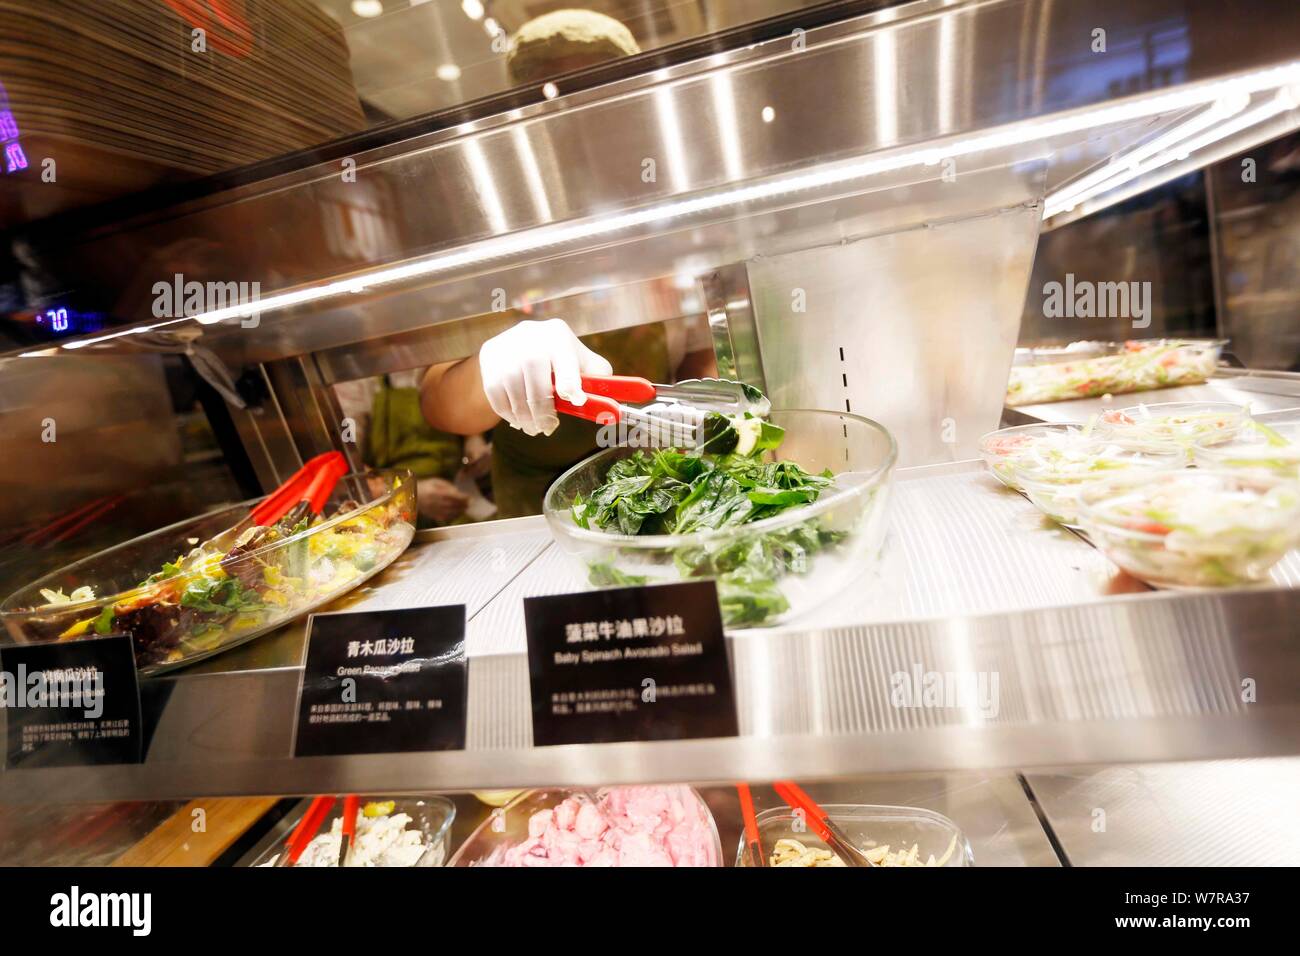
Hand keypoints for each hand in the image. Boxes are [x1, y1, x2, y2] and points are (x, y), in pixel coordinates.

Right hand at [416, 477, 469, 523]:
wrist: (412, 495)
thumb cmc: (425, 486)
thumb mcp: (436, 481)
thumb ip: (447, 486)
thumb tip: (457, 492)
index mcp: (435, 492)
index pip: (452, 496)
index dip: (462, 498)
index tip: (468, 497)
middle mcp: (434, 502)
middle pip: (452, 505)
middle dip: (462, 505)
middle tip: (469, 503)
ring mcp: (432, 510)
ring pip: (449, 512)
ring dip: (459, 511)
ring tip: (465, 508)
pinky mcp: (431, 515)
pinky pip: (444, 517)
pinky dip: (453, 516)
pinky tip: (457, 514)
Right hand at [477, 318, 611, 435]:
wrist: (516, 349)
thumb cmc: (559, 363)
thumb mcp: (581, 364)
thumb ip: (598, 381)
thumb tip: (612, 407)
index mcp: (557, 335)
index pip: (563, 355)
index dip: (569, 377)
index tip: (574, 398)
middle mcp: (529, 335)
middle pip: (533, 370)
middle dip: (542, 406)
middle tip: (548, 427)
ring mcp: (506, 347)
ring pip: (512, 386)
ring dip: (525, 415)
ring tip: (536, 427)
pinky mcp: (488, 361)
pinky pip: (496, 394)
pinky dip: (509, 413)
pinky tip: (520, 420)